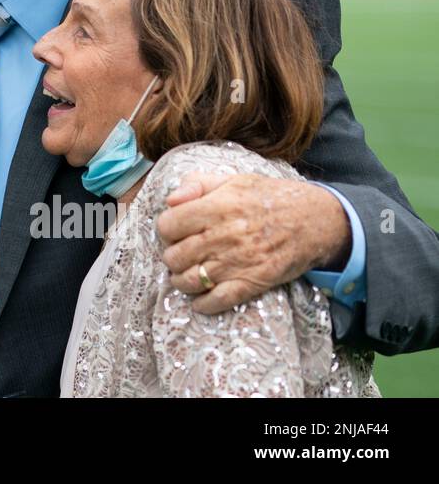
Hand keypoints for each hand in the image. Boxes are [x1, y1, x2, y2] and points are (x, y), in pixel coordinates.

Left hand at [156, 173, 350, 314]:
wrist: (316, 220)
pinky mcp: (254, 282)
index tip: (174, 231)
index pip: (168, 225)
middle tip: (180, 254)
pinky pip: (218, 301)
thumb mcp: (234, 179)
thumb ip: (197, 184)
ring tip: (186, 274)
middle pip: (174, 256)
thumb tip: (170, 200)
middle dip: (171, 256)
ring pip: (190, 280)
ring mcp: (238, 262)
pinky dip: (203, 304)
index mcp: (216, 207)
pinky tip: (200, 299)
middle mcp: (223, 236)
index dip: (166, 229)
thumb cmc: (271, 197)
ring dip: (181, 280)